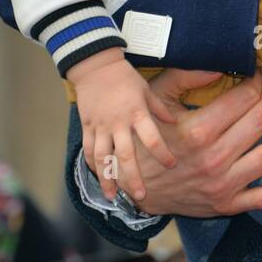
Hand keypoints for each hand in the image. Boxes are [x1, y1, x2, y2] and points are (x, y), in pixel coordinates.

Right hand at [72, 50, 177, 202]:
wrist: (95, 66)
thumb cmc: (124, 77)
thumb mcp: (147, 89)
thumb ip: (160, 108)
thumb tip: (175, 122)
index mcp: (136, 113)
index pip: (151, 138)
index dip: (162, 153)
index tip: (171, 165)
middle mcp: (118, 123)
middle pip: (126, 155)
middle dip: (133, 177)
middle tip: (141, 196)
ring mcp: (100, 126)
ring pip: (103, 158)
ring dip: (107, 178)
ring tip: (112, 196)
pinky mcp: (87, 126)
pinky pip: (88, 149)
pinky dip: (91, 164)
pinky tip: (97, 176)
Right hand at [84, 66, 261, 215]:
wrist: (133, 186)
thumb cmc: (148, 136)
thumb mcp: (155, 99)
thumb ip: (186, 76)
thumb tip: (224, 65)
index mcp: (197, 130)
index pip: (245, 98)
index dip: (259, 80)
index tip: (261, 73)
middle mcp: (213, 158)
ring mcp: (223, 185)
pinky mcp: (229, 205)